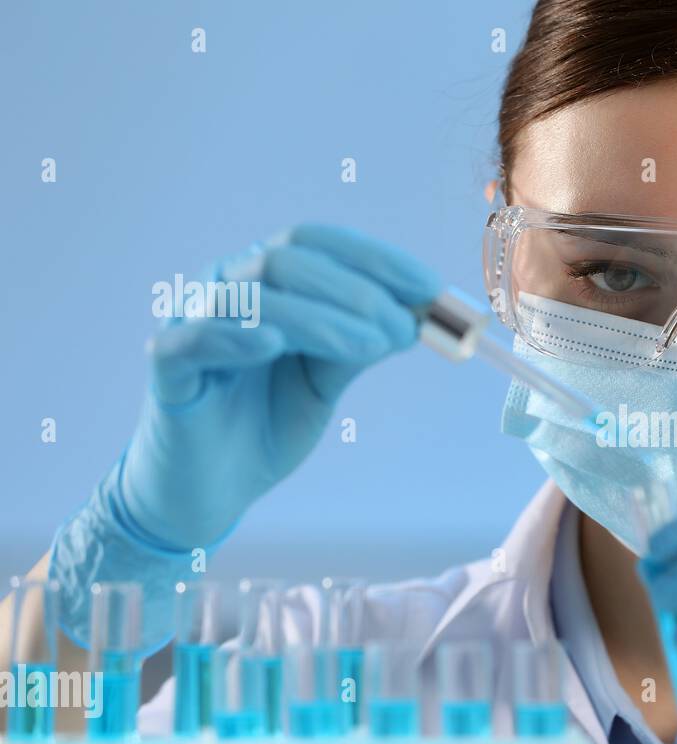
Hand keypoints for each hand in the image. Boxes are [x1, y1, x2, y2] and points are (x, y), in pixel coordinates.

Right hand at [123, 224, 436, 547]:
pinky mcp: (168, 366)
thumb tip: (417, 315)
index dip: (377, 259)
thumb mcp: (327, 380)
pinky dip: (236, 335)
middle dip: (357, 292)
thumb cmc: (268, 422)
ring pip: (255, 295)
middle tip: (403, 328)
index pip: (318, 243)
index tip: (430, 288)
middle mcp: (226, 286)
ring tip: (370, 346)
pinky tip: (274, 344)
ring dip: (321, 317)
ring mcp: (192, 320)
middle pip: (289, 260)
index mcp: (266, 280)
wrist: (213, 488)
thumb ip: (360, 345)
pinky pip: (196, 338)